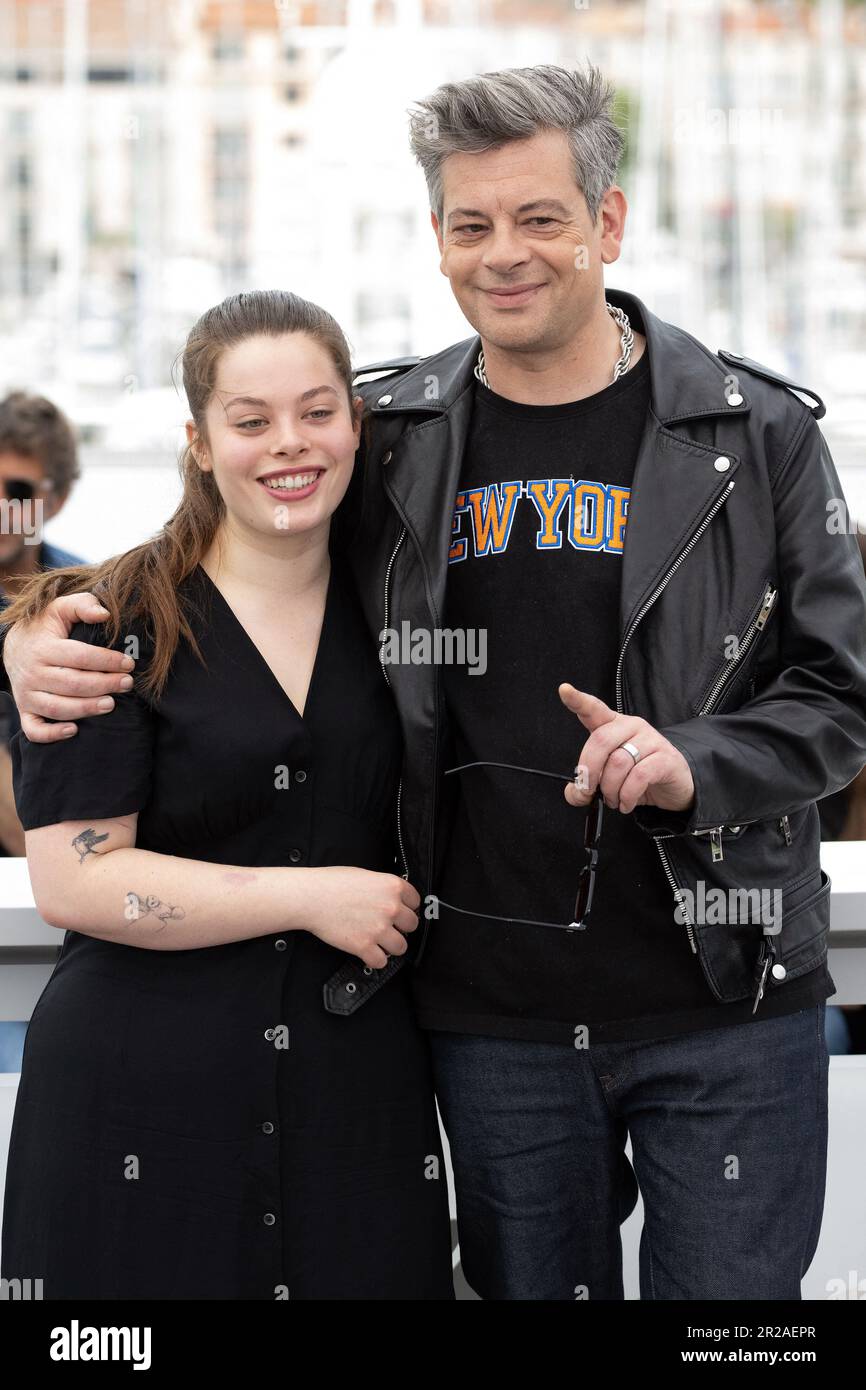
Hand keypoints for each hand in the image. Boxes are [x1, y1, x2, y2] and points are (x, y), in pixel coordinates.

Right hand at [4, 593, 135, 742]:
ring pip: (58, 708)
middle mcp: (33, 673)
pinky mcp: (25, 711)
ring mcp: (27, 695)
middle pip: (72, 684)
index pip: (80, 656)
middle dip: (104, 685)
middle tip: (127, 684)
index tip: (128, 663)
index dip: (106, 661)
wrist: (11, 645)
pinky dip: (52, 734)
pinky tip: (74, 731)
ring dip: (86, 709)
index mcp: (43, 648)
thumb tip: (105, 614)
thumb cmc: (45, 628)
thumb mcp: (59, 608)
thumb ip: (83, 605)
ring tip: (111, 704)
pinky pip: (34, 730)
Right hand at [305, 867, 420, 968]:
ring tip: (379, 942)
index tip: (399, 912)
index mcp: (392, 886)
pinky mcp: (364, 946)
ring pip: (401, 946)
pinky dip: (374, 959)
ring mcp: (379, 928)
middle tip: (387, 927)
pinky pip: (381, 962)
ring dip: (390, 945)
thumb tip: (392, 898)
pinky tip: (368, 952)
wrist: (311, 897)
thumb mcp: (365, 875)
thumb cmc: (332, 883)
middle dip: (400, 927)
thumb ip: (383, 888)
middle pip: (412, 925)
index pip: (415, 902)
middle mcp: (390, 907)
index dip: (406, 907)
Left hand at [559, 683, 694, 814]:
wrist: (674, 785)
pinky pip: (638, 776)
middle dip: (589, 771)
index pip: (594, 708)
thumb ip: (585, 785)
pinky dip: (627, 795)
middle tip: (588, 791)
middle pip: (601, 741)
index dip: (578, 700)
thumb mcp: (607, 780)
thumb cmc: (637, 776)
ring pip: (618, 762)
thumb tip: (575, 793)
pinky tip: (626, 803)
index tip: (564, 690)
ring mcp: (651, 740)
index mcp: (613, 725)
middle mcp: (632, 726)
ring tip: (614, 800)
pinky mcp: (665, 758)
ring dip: (611, 789)